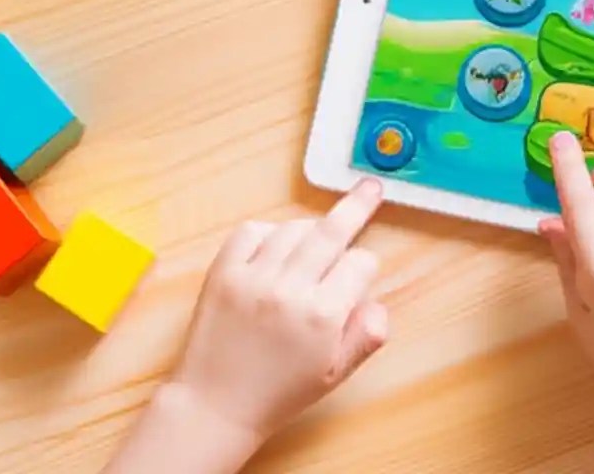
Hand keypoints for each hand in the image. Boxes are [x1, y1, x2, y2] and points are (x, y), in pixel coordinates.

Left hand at [168, 178, 388, 439]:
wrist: (215, 405)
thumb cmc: (279, 392)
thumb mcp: (336, 374)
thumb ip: (366, 335)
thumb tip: (378, 302)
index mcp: (323, 315)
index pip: (361, 263)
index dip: (365, 268)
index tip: (358, 279)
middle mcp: (290, 289)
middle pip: (332, 231)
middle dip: (357, 207)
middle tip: (370, 188)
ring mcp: (253, 277)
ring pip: (294, 229)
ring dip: (311, 230)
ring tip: (315, 244)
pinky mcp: (222, 273)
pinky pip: (252, 231)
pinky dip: (268, 232)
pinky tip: (275, 249)